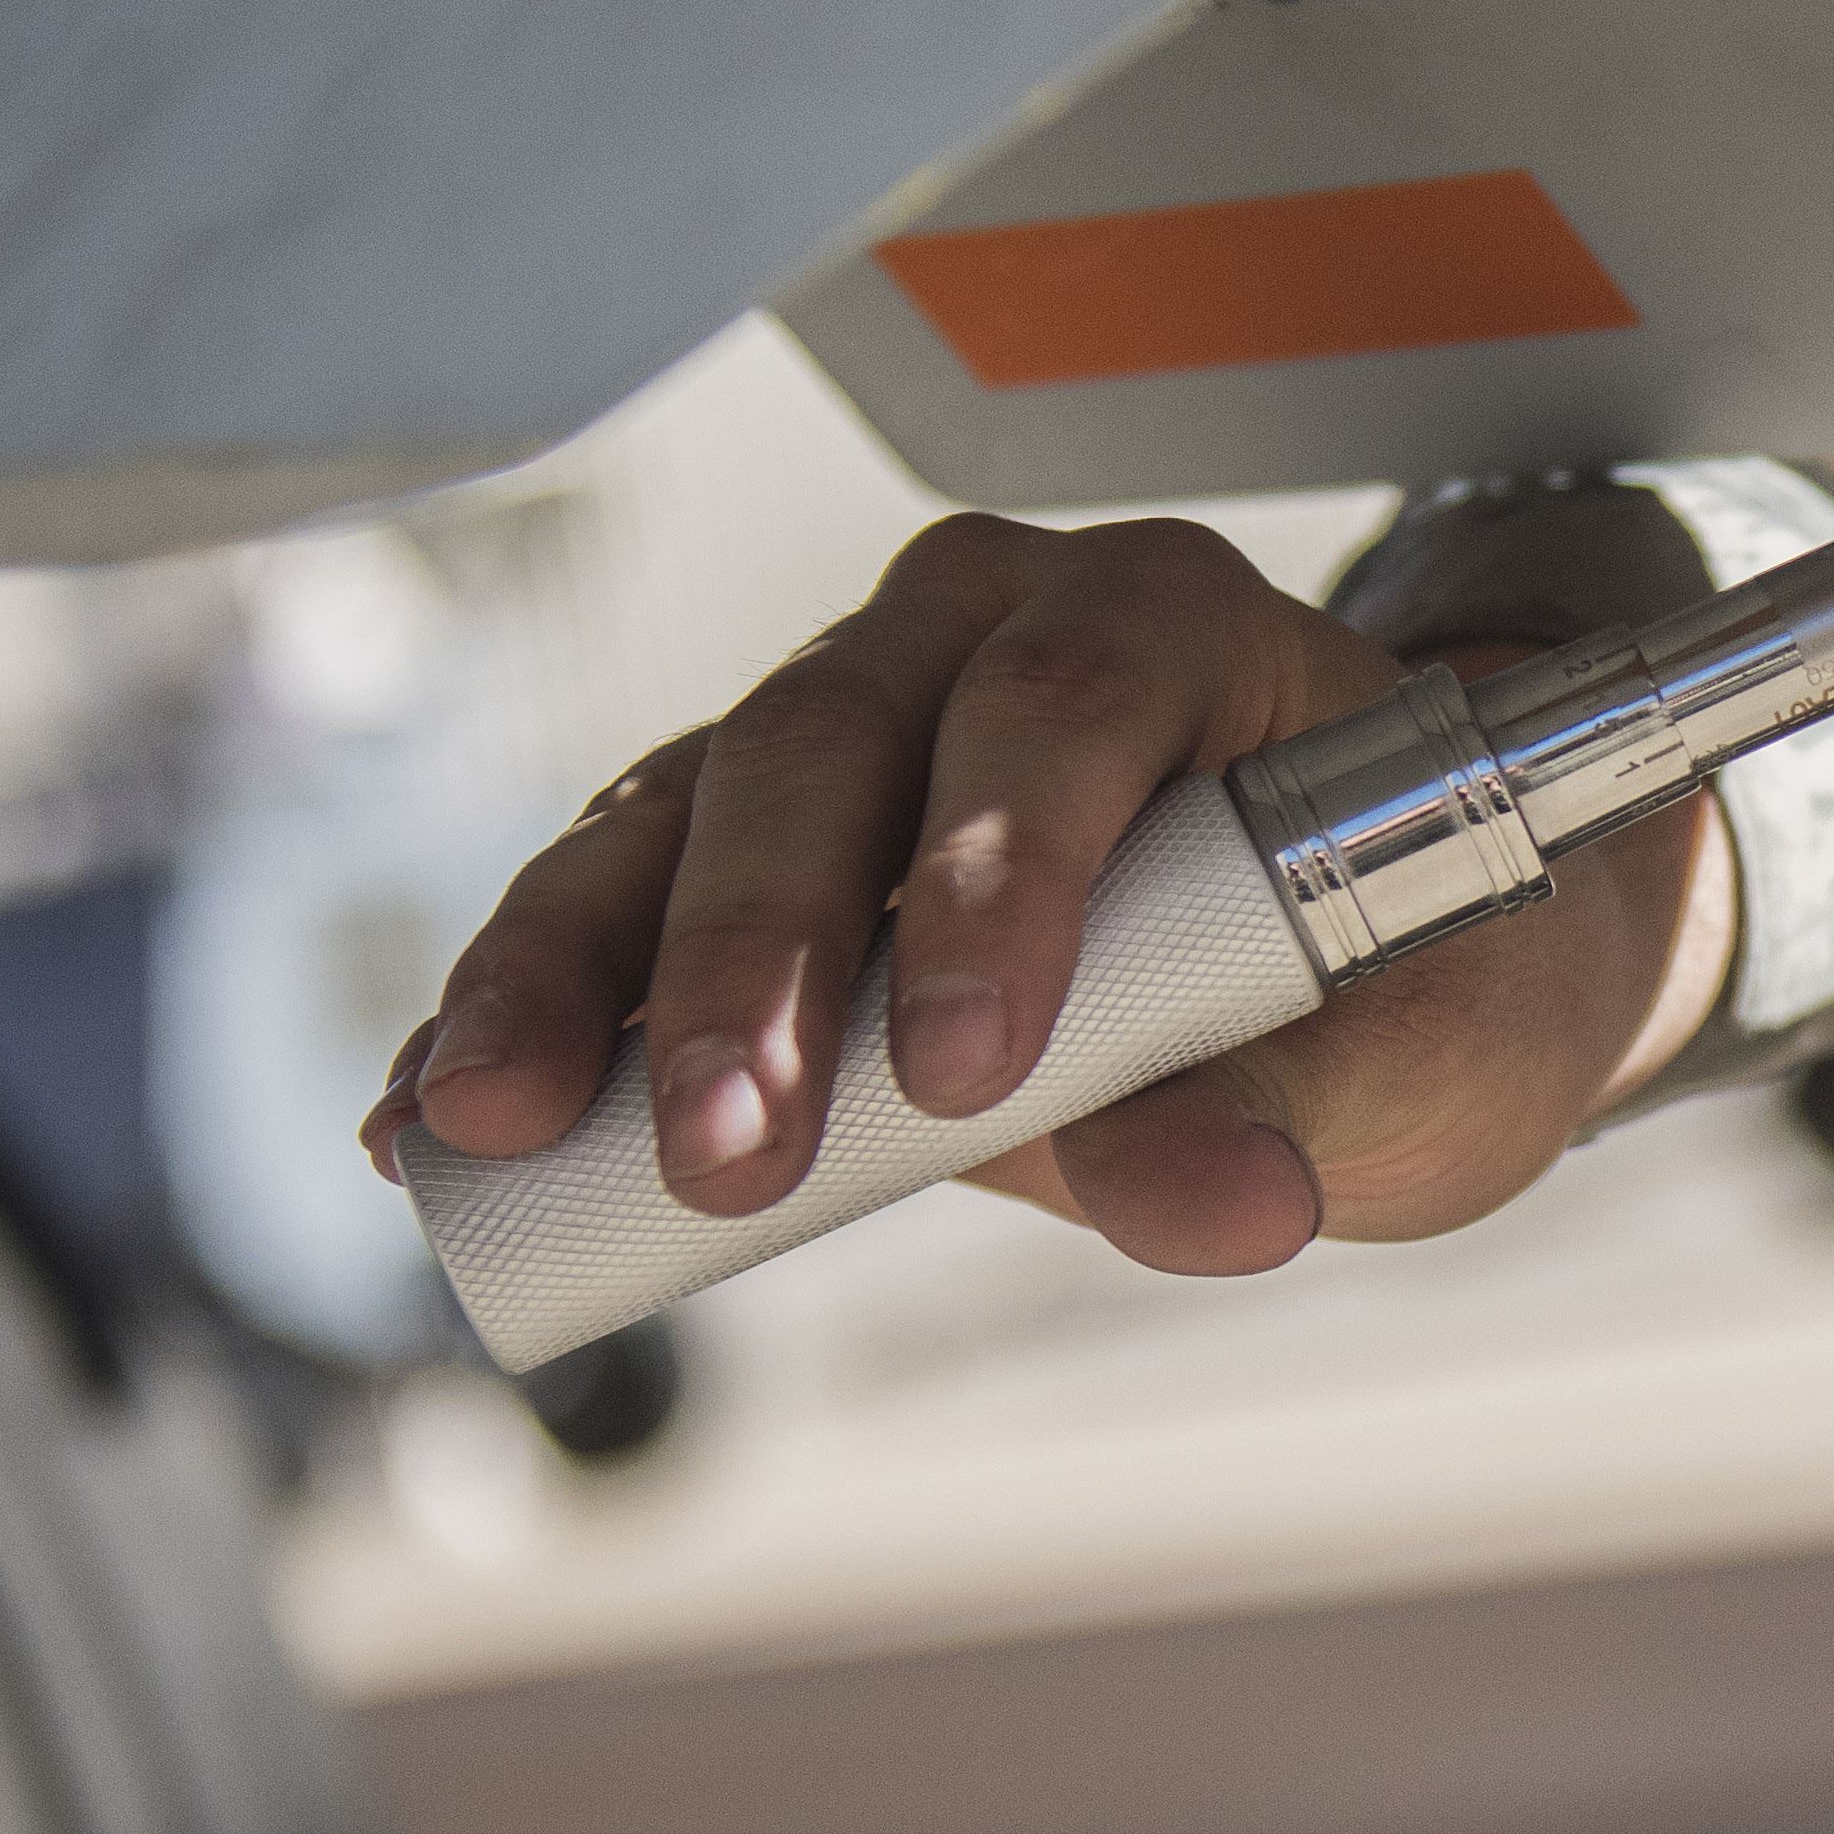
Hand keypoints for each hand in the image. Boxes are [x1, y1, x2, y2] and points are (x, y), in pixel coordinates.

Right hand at [367, 511, 1731, 1267]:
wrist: (1376, 978)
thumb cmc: (1401, 973)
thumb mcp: (1397, 1051)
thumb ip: (1290, 1113)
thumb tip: (1226, 1209)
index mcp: (1165, 623)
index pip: (1062, 708)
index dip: (995, 876)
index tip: (965, 1071)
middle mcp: (977, 632)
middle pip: (828, 751)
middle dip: (757, 961)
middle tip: (724, 1153)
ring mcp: (841, 723)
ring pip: (676, 816)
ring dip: (579, 977)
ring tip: (494, 1126)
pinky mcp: (742, 845)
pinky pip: (613, 910)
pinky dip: (532, 1014)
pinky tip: (433, 1125)